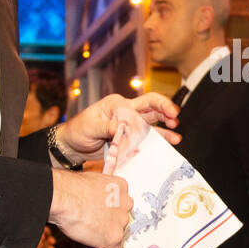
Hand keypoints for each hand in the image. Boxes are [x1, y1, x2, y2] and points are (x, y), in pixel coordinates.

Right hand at [48, 169, 131, 247]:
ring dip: (107, 239)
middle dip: (110, 224)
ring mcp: (120, 222)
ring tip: (96, 245)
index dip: (111, 211)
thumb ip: (98, 193)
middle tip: (97, 229)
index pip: (121, 202)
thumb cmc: (70, 188)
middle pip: (121, 218)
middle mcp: (125, 204)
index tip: (105, 217)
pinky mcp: (113, 237)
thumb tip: (92, 203)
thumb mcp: (91, 183)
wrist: (65, 198)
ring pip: (117, 234)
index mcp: (121, 187)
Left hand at [55, 93, 180, 162]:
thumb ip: (106, 127)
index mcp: (117, 105)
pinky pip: (144, 140)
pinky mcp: (128, 140)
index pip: (143, 101)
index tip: (171, 113)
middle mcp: (126, 113)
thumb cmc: (78, 131)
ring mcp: (128, 127)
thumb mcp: (90, 127)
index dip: (160, 105)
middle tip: (176, 120)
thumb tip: (121, 128)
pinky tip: (166, 146)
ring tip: (176, 138)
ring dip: (164, 131)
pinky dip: (155, 142)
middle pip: (151, 111)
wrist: (71, 146)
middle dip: (166, 114)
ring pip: (151, 126)